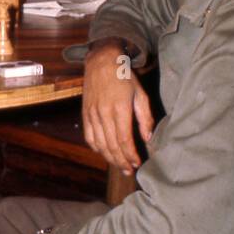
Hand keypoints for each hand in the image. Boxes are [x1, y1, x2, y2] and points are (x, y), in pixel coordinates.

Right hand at [82, 39, 154, 175]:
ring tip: (119, 166)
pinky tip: (104, 153)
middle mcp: (103, 114)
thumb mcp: (140, 94)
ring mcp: (92, 115)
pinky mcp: (85, 114)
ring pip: (99, 144)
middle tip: (129, 172)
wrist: (101, 62)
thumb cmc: (124, 77)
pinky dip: (97, 148)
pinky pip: (89, 136)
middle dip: (121, 161)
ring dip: (109, 158)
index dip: (130, 155)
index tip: (137, 164)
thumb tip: (147, 138)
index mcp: (119, 109)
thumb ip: (144, 117)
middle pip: (111, 145)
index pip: (124, 139)